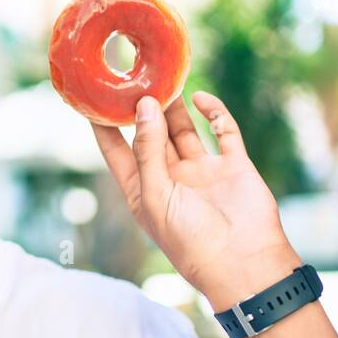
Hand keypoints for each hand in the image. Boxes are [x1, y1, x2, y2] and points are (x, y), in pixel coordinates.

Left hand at [91, 91, 300, 312]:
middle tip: (134, 75)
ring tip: (164, 77)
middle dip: (142, 109)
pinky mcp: (233, 165)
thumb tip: (143, 105)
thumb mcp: (156, 194)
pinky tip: (200, 97)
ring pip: (183, 130)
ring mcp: (202, 171)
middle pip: (150, 135)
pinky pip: (223, 131)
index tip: (92, 97)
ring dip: (174, 106)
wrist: (244, 262)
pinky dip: (213, 112)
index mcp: (144, 191)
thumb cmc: (190, 239)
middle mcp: (171, 179)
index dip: (104, 126)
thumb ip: (147, 149)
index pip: (117, 152)